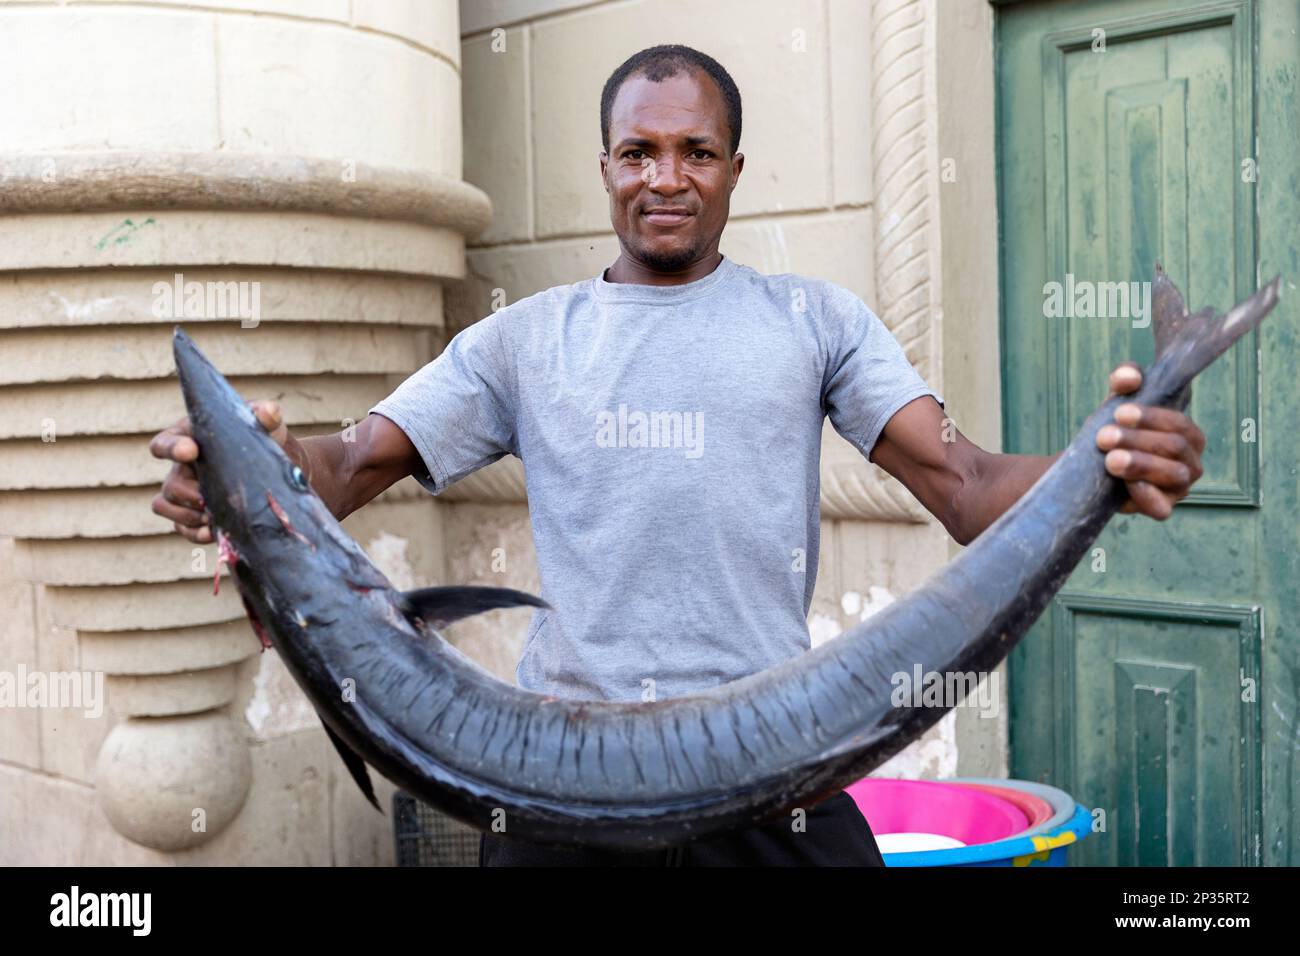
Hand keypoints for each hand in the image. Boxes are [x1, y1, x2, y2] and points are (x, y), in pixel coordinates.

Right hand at [149, 400, 292, 542]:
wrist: (271, 466)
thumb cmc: (259, 436)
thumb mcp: (264, 423)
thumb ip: (264, 415)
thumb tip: (269, 411)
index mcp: (188, 438)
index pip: (165, 443)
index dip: (172, 448)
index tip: (191, 450)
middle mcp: (180, 467)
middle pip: (170, 484)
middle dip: (187, 494)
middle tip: (209, 498)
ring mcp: (184, 492)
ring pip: (166, 506)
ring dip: (188, 516)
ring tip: (214, 518)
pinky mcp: (192, 514)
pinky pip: (181, 527)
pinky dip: (194, 533)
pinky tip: (213, 534)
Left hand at [1096, 362, 1204, 518]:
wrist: (1093, 464)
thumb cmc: (1114, 428)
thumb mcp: (1118, 400)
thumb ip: (1125, 380)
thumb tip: (1128, 378)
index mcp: (1188, 434)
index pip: (1178, 424)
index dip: (1150, 418)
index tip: (1119, 413)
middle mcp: (1191, 461)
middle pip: (1175, 448)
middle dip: (1138, 440)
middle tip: (1104, 437)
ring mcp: (1179, 488)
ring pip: (1172, 475)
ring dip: (1139, 464)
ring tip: (1110, 459)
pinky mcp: (1162, 508)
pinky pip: (1162, 507)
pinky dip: (1145, 496)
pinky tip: (1124, 484)